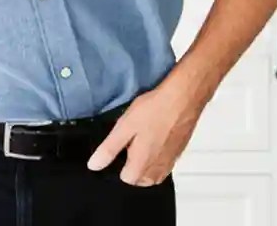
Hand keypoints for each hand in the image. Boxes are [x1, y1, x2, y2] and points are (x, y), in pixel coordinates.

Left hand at [85, 79, 207, 186]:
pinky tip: (156, 134)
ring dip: (145, 160)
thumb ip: (109, 149)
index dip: (119, 162)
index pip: (125, 178)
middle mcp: (158, 170)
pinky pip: (163, 161)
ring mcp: (171, 162)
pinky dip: (158, 154)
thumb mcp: (124, 127)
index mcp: (142, 166)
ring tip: (143, 137)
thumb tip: (94, 165)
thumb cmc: (154, 110)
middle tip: (131, 140)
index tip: (120, 146)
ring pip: (152, 171)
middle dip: (133, 164)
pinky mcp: (179, 153)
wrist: (182, 98)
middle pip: (140, 178)